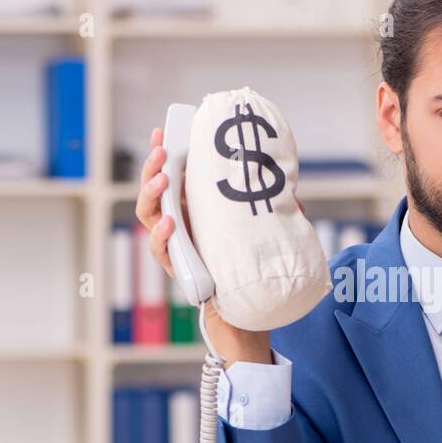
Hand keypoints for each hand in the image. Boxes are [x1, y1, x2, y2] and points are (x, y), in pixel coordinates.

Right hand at [135, 126, 272, 365]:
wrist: (246, 311)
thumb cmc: (249, 265)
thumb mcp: (262, 231)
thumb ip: (274, 213)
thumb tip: (292, 193)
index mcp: (192, 209)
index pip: (171, 175)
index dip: (163, 153)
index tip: (162, 131)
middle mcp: (177, 224)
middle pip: (153, 191)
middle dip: (152, 168)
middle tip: (161, 151)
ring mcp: (174, 246)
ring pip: (148, 215)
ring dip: (151, 195)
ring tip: (162, 181)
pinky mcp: (177, 268)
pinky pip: (161, 251)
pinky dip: (162, 235)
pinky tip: (171, 222)